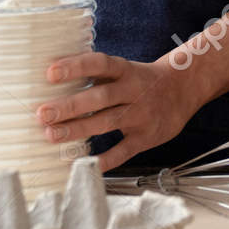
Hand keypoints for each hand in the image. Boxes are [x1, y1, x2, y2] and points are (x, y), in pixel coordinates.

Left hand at [36, 52, 199, 171]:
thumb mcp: (124, 69)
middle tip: (43, 113)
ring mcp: (142, 114)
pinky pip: (123, 150)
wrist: (185, 88)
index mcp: (125, 70)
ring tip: (51, 135)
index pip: (100, 64)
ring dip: (78, 130)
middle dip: (70, 106)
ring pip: (108, 122)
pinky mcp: (147, 137)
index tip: (50, 72)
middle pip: (101, 97)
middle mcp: (134, 90)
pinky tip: (83, 164)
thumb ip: (94, 74)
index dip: (76, 67)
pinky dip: (104, 160)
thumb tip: (50, 76)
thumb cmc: (142, 80)